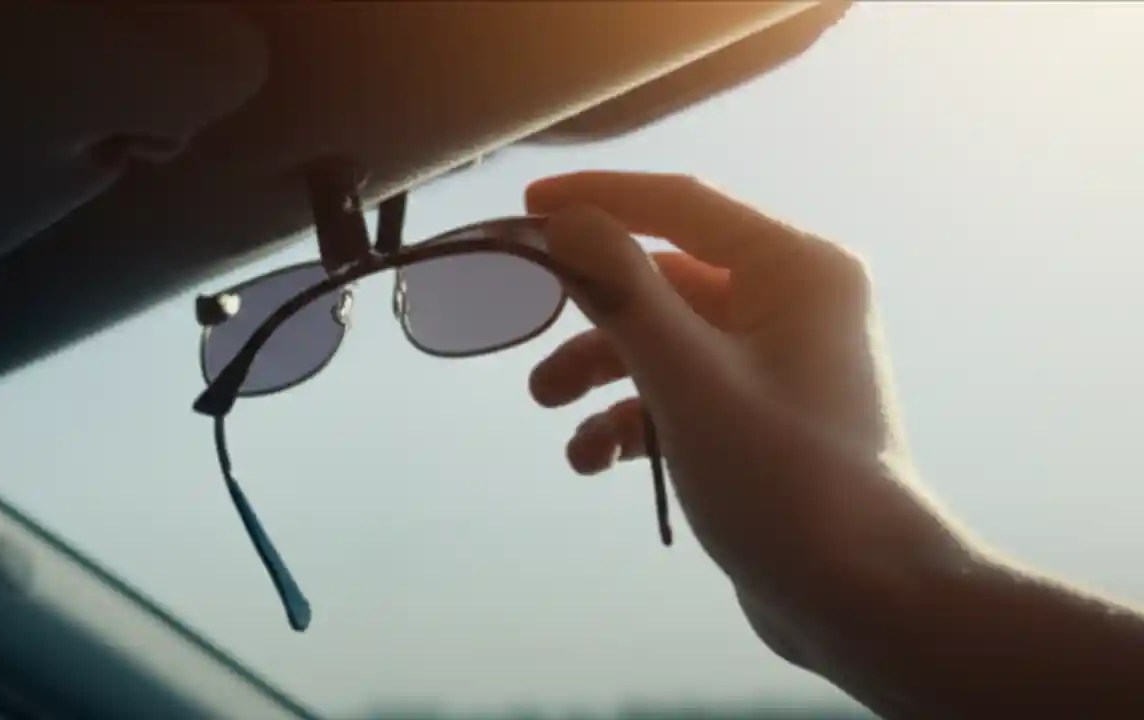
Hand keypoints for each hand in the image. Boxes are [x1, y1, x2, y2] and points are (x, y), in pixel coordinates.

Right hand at [526, 171, 971, 676]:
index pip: (680, 205)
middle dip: (592, 314)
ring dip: (602, 372)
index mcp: (794, 270)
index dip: (599, 200)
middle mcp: (792, 303)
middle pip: (665, 280)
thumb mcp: (688, 379)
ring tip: (549, 410)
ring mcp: (777, 363)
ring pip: (665, 342)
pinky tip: (596, 460)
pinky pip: (682, 392)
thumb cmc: (783, 477)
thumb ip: (623, 292)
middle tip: (523, 332)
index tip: (526, 208)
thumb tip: (564, 222)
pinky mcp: (759, 417)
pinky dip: (633, 417)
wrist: (861, 600)